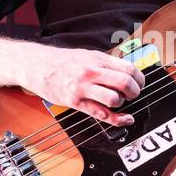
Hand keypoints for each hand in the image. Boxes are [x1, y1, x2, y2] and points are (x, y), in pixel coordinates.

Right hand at [23, 47, 145, 125]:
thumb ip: (106, 63)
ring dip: (121, 103)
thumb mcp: (87, 55)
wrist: (36, 65)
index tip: (139, 84)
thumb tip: (125, 72)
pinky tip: (124, 119)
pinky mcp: (75, 102)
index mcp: (98, 59)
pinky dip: (117, 119)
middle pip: (125, 83)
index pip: (129, 68)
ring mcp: (83, 88)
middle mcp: (92, 72)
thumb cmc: (61, 61)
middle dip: (135, 92)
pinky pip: (100, 114)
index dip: (139, 79)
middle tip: (132, 95)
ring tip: (118, 102)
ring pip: (114, 99)